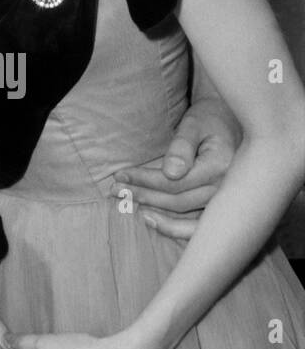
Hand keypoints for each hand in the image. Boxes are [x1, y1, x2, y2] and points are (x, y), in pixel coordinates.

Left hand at [114, 96, 239, 240]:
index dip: (144, 180)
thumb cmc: (209, 120)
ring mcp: (228, 202)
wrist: (233, 124)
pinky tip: (152, 220)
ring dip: (155, 214)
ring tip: (128, 205)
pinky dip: (175, 227)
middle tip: (114, 191)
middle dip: (143, 196)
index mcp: (222, 166)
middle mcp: (228, 190)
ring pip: (186, 216)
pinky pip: (198, 225)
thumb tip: (171, 173)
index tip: (120, 175)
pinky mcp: (224, 207)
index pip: (174, 182)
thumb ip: (182, 146)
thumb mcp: (194, 124)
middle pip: (178, 201)